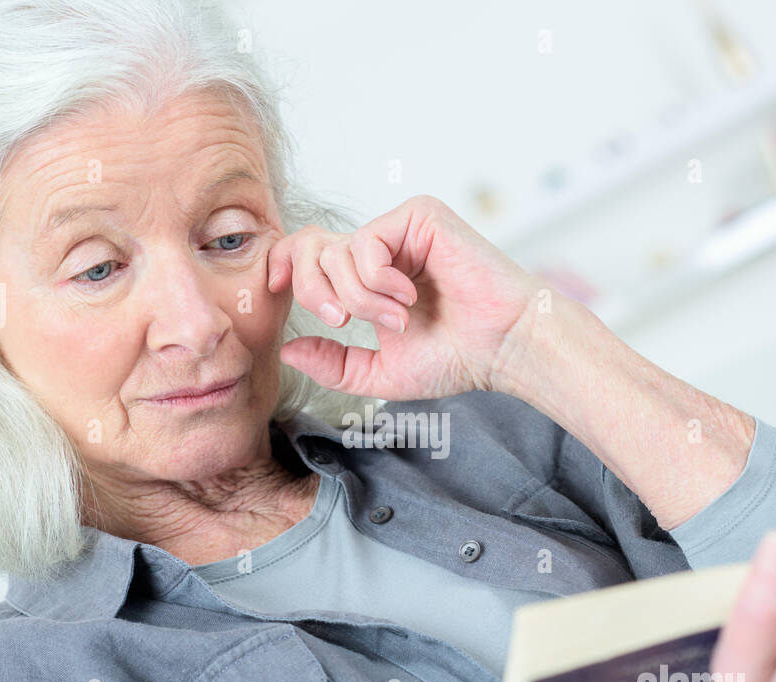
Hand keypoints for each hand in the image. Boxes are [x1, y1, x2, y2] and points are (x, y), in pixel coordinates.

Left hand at [267, 195, 541, 399]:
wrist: (502, 347)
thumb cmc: (455, 358)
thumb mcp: (380, 372)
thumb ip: (334, 363)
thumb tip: (288, 350)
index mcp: (370, 275)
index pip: (309, 253)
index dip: (283, 264)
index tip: (273, 288)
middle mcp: (383, 246)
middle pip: (310, 246)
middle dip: (315, 291)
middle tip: (343, 324)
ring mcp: (400, 228)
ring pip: (337, 252)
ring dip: (360, 298)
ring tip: (399, 321)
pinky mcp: (419, 215)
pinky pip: (366, 242)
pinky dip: (378, 281)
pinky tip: (410, 298)